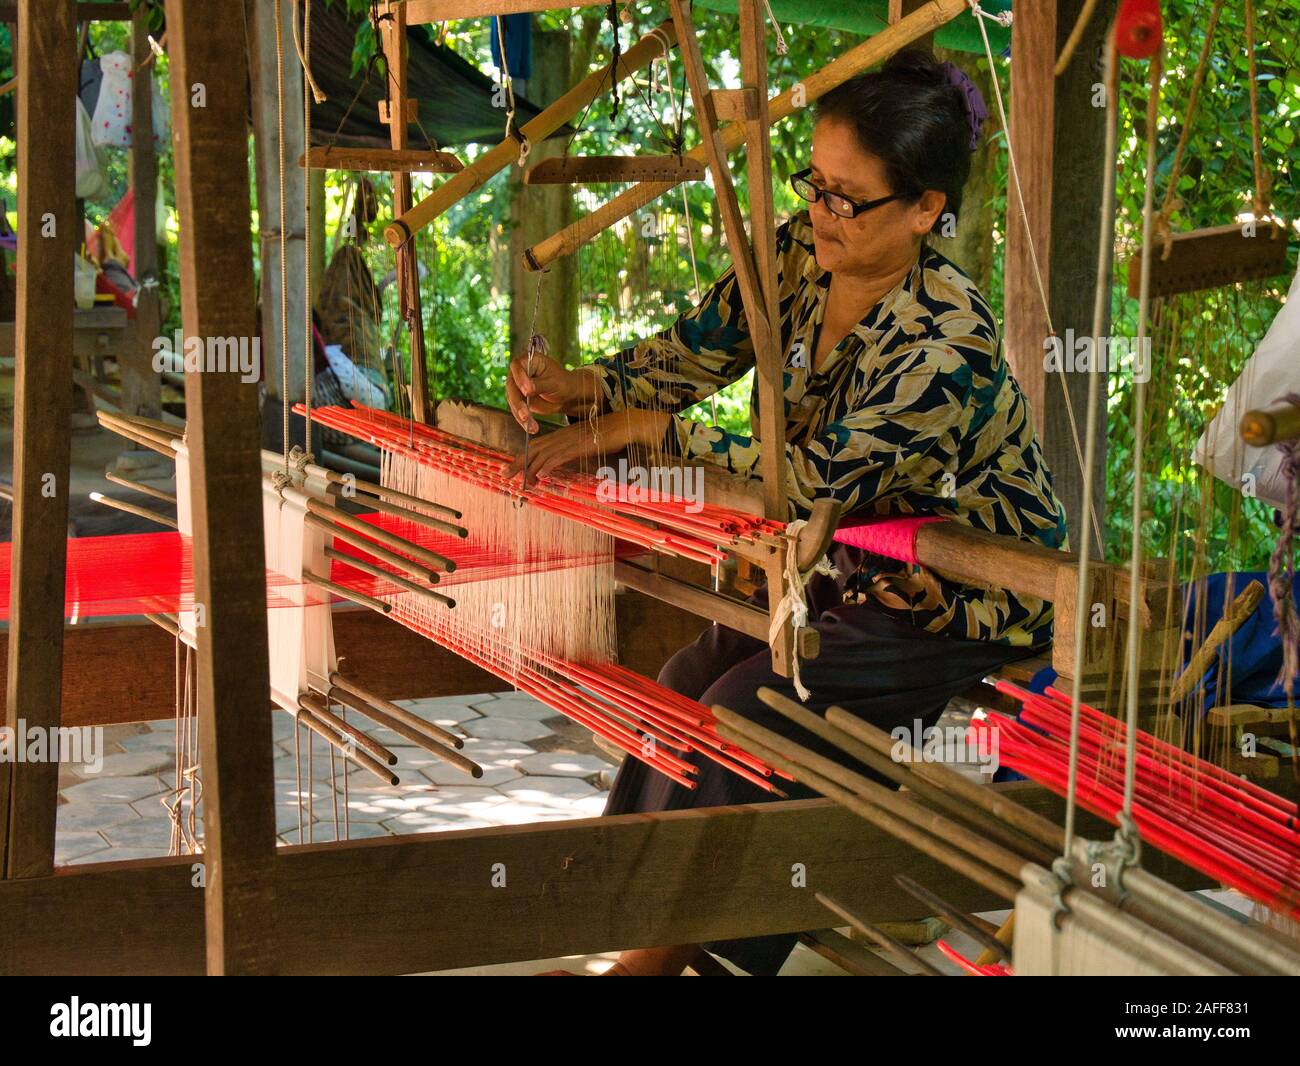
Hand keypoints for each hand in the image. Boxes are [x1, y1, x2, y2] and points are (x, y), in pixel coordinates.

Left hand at [504, 409, 670, 486]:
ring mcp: (568, 442)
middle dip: (517, 463)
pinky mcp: (578, 447)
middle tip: (503, 475)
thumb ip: (570, 453)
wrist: (622, 425)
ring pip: (543, 455)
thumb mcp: (583, 445)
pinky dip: (549, 465)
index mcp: (560, 437)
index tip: (509, 468)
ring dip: (529, 470)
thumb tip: (559, 465)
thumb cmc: (605, 436)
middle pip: (533, 450)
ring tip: (520, 483)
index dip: (520, 457)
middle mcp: (560, 438)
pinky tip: (541, 474)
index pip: (535, 447)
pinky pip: (559, 456)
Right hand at [505, 353, 596, 433]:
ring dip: (520, 415)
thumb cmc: (563, 383)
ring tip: (532, 426)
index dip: (520, 378)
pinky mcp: (519, 399)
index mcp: (529, 360)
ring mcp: (517, 386)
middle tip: (525, 414)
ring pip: (513, 401)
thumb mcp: (554, 382)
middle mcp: (519, 372)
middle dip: (518, 403)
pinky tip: (531, 428)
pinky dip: (523, 420)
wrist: (567, 395)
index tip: (527, 391)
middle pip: (512, 386)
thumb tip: (527, 390)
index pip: (517, 366)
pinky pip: (517, 410)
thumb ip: (540, 385)